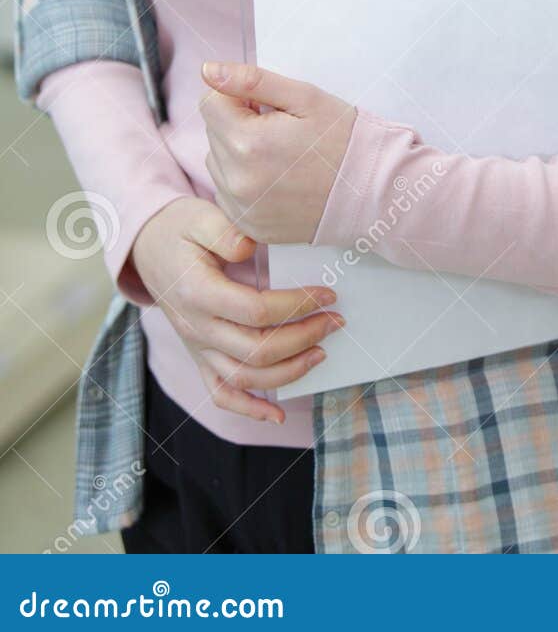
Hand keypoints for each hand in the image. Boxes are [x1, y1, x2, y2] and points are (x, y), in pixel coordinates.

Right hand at [130, 197, 343, 423]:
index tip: (327, 294)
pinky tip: (277, 414)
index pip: (255, 311)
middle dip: (304, 338)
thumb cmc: (179, 229)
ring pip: (244, 377)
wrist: (147, 248)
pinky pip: (220, 393)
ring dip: (288, 372)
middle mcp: (196, 328)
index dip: (296, 305)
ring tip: (322, 352)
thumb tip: (251, 245)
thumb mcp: (200, 217)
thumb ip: (226, 231)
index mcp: (198, 293)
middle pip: (256, 348)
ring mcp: (197, 347)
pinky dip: (249, 409)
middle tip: (336, 320)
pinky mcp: (199, 356)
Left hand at [200, 61, 356, 244]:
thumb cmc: (343, 140)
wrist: (372, 192)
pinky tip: (277, 178)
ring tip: (281, 155)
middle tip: (281, 129)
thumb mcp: (304, 97)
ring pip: (218, 162)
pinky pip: (228, 193)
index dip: (239, 96)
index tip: (268, 105)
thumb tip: (208, 70)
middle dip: (239, 123)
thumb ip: (251, 80)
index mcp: (246, 142)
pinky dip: (245, 181)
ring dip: (239, 153)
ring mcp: (241, 207)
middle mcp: (236, 180)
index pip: (210, 102)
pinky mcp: (248, 225)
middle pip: (213, 132)